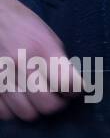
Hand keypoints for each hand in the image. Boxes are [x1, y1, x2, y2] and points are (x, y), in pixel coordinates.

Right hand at [0, 0, 80, 120]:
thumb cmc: (23, 25)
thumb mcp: (48, 36)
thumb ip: (59, 61)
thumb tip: (72, 85)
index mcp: (42, 49)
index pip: (66, 83)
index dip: (74, 90)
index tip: (74, 89)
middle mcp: (21, 65)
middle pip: (47, 105)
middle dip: (56, 103)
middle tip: (56, 96)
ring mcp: (1, 76)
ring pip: (26, 113)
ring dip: (35, 108)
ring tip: (36, 97)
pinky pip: (4, 113)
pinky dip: (13, 110)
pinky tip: (17, 98)